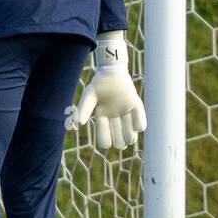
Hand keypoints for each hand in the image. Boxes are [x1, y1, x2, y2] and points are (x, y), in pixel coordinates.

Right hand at [69, 31, 146, 148]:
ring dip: (129, 135)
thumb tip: (78, 124)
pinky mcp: (136, 105)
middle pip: (118, 135)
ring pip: (129, 130)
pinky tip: (138, 128)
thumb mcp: (89, 96)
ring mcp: (126, 112)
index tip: (105, 145)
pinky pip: (140, 118)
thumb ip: (83, 109)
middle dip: (119, 140)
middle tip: (120, 144)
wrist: (111, 72)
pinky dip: (139, 123)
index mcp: (102, 117)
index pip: (103, 134)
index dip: (104, 140)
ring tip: (130, 140)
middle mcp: (115, 117)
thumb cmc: (99, 84)